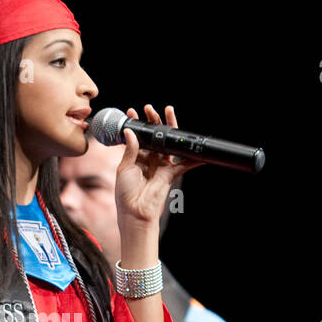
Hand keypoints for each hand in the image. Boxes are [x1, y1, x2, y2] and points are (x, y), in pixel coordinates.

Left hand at [113, 104, 203, 241]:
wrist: (134, 212)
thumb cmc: (125, 193)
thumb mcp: (124, 168)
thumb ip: (130, 149)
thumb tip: (130, 131)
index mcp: (135, 158)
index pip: (138, 137)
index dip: (136, 125)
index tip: (133, 113)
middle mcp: (149, 160)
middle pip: (155, 137)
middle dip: (153, 122)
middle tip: (150, 109)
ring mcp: (160, 165)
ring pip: (168, 144)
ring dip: (169, 129)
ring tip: (168, 113)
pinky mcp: (170, 173)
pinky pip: (184, 164)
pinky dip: (193, 158)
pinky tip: (198, 149)